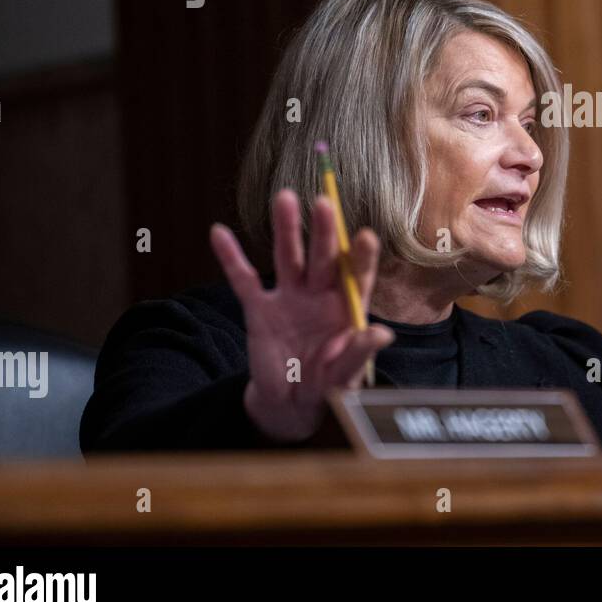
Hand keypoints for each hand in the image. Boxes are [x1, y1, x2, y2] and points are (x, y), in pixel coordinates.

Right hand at [209, 188, 393, 441]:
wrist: (290, 403)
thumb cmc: (327, 386)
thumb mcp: (344, 376)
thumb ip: (358, 353)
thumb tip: (382, 333)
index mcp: (346, 307)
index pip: (357, 275)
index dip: (362, 256)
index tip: (365, 236)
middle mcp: (320, 294)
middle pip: (323, 258)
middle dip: (323, 232)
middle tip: (324, 203)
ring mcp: (289, 298)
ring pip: (288, 257)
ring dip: (286, 229)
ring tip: (284, 198)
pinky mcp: (259, 309)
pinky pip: (243, 279)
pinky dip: (231, 257)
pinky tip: (219, 232)